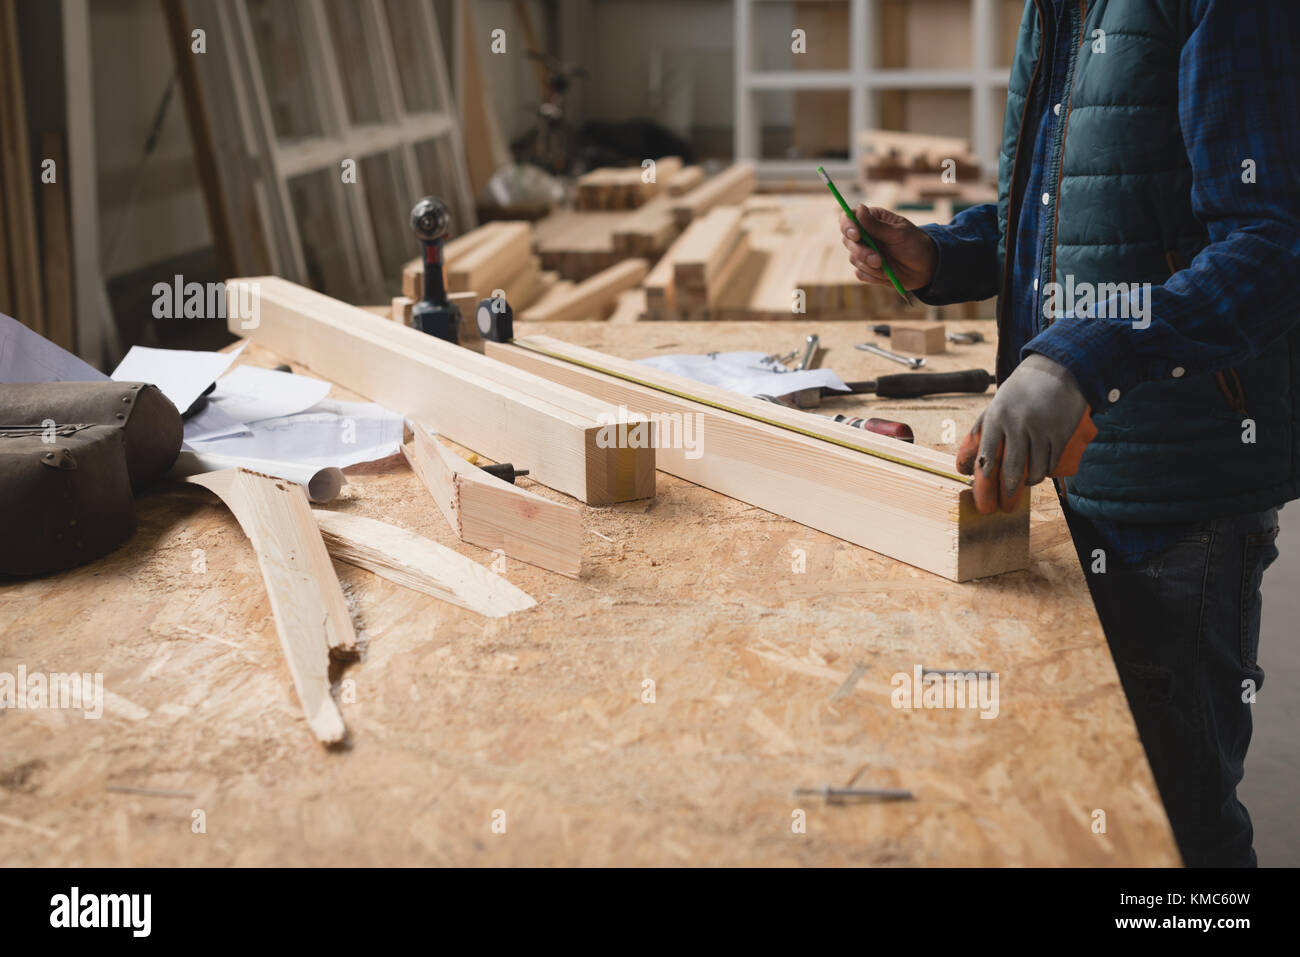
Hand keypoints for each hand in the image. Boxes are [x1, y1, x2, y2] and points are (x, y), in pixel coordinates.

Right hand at [839, 205, 937, 290]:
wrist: (926, 269)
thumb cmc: (915, 245)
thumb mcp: (898, 234)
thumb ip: (876, 225)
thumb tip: (859, 208)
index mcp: (872, 220)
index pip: (848, 218)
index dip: (847, 226)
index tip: (856, 235)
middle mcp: (865, 235)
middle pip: (847, 240)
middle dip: (862, 252)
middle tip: (878, 260)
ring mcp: (865, 252)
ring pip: (853, 259)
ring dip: (870, 266)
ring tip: (887, 267)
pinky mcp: (867, 269)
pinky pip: (860, 273)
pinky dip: (872, 276)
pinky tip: (886, 274)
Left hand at [955, 353, 1096, 513]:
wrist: (1057, 369)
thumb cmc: (1019, 392)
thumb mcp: (994, 407)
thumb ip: (978, 436)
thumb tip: (963, 468)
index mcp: (996, 417)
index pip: (986, 458)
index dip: (984, 485)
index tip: (983, 502)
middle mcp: (1017, 424)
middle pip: (1010, 471)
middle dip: (1006, 495)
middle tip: (1004, 509)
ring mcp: (1042, 429)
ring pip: (1034, 471)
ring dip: (1028, 484)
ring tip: (1024, 485)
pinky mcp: (1062, 433)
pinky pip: (1051, 465)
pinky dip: (1045, 474)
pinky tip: (1040, 474)